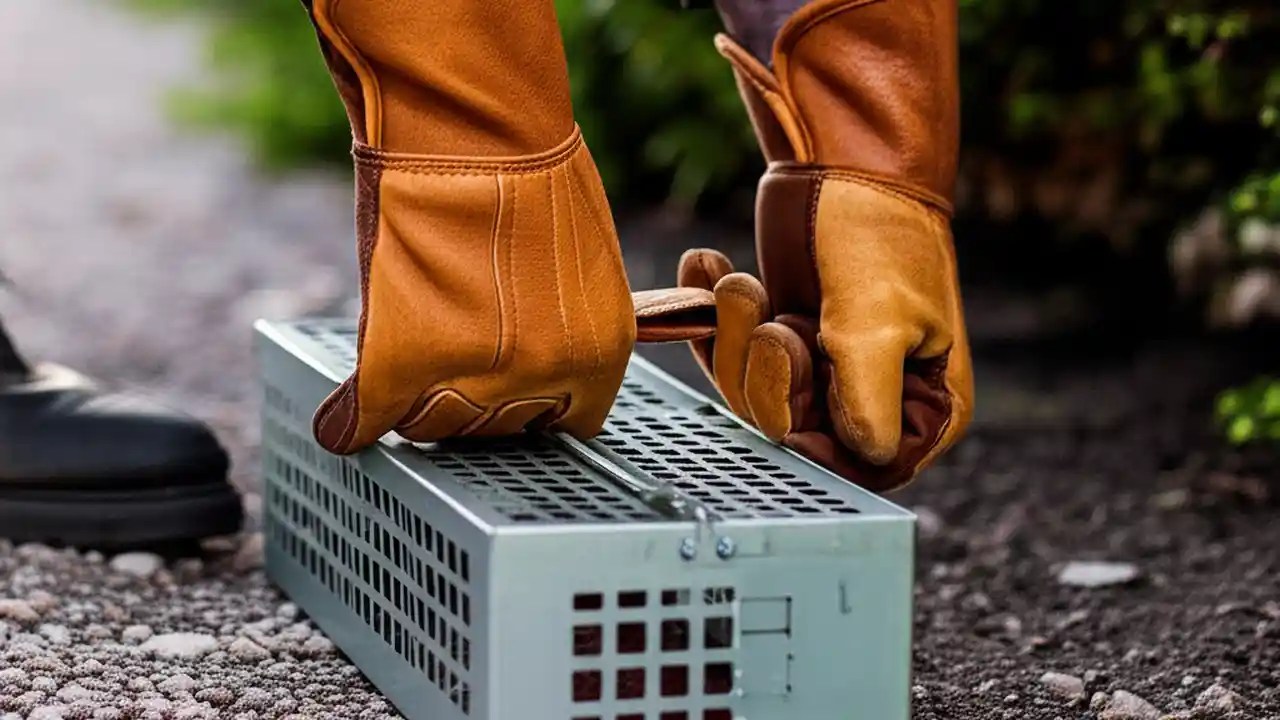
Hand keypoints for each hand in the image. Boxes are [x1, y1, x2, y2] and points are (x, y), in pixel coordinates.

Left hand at [639, 229, 970, 491]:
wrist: (840, 156)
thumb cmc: (878, 232)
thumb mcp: (877, 318)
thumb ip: (869, 396)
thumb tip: (868, 456)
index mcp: (929, 399)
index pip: (870, 465)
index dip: (817, 450)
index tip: (784, 416)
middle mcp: (878, 391)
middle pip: (798, 430)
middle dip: (767, 375)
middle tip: (771, 322)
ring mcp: (826, 363)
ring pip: (755, 392)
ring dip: (736, 337)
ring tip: (739, 283)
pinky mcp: (784, 333)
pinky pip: (733, 352)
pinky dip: (715, 314)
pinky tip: (706, 266)